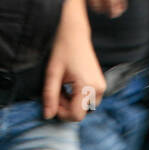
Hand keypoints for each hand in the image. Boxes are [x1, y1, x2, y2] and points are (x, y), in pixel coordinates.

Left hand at [43, 0, 105, 121]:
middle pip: (80, 114)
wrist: (75, 33)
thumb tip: (47, 116)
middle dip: (65, 107)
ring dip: (70, 102)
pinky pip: (87, 101)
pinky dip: (76, 98)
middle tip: (57, 89)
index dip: (61, 112)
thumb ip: (49, 96)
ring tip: (62, 86)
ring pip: (83, 108)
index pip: (75, 115)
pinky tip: (69, 85)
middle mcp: (98, 89)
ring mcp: (101, 87)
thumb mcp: (52, 73)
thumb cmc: (62, 50)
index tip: (53, 98)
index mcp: (87, 86)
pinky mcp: (100, 85)